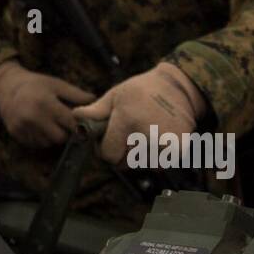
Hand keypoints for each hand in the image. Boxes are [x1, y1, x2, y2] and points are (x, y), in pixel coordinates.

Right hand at [0, 61, 94, 148]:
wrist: (6, 87)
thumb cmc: (36, 84)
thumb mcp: (56, 84)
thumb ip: (76, 94)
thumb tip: (95, 101)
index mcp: (46, 103)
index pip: (70, 123)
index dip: (79, 126)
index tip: (83, 125)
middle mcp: (33, 117)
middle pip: (60, 137)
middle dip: (65, 133)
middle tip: (64, 124)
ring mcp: (23, 127)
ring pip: (48, 143)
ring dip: (53, 136)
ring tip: (50, 123)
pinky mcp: (16, 133)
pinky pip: (35, 143)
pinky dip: (41, 138)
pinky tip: (39, 126)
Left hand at [74, 63, 205, 164]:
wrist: (178, 88)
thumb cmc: (142, 90)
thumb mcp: (115, 95)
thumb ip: (95, 111)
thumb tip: (75, 118)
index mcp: (127, 119)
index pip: (108, 154)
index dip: (104, 149)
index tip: (107, 139)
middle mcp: (146, 134)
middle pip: (123, 163)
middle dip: (120, 153)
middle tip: (126, 135)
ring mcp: (164, 144)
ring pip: (140, 166)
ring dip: (137, 156)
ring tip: (142, 134)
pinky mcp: (178, 150)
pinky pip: (158, 165)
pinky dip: (154, 157)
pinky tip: (154, 139)